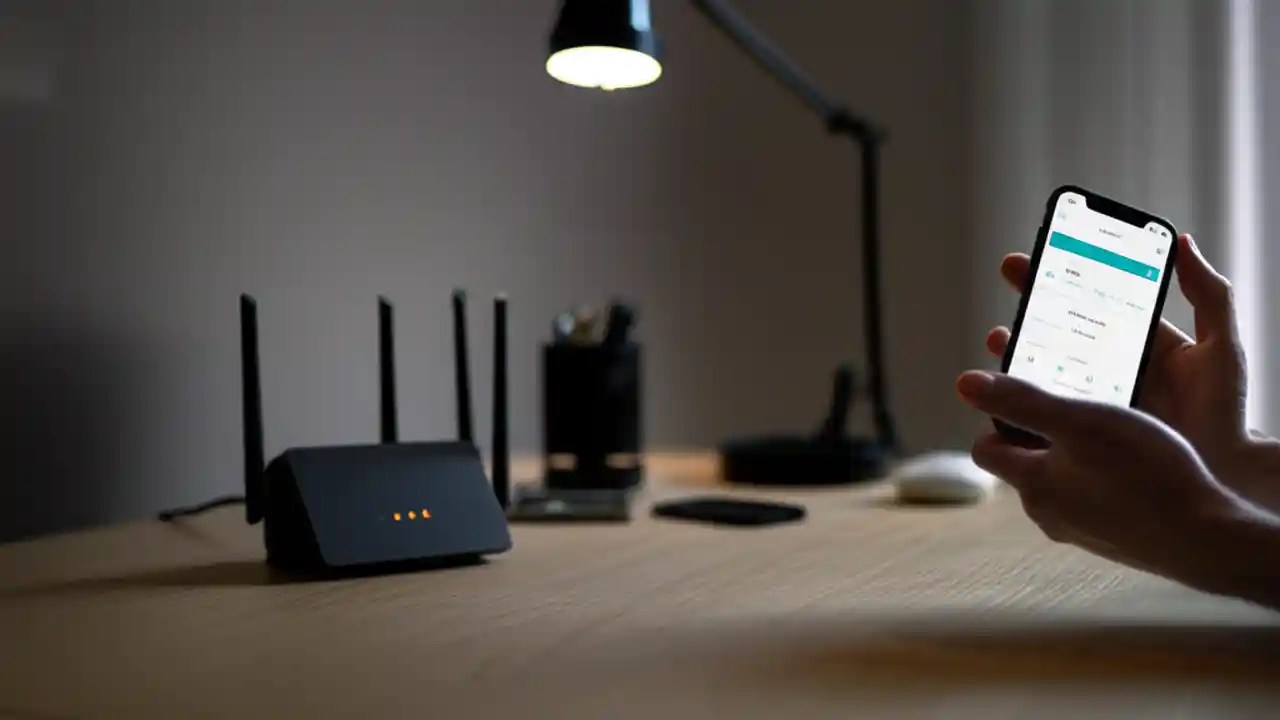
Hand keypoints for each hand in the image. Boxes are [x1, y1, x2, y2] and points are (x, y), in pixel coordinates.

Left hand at [957, 371, 1270, 598]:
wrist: (1207, 539)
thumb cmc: (1146, 474)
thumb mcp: (1082, 422)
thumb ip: (1022, 402)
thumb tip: (963, 384)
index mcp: (1031, 484)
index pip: (987, 447)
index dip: (1000, 416)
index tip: (1031, 391)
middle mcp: (1047, 513)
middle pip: (1023, 462)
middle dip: (1039, 430)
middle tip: (1075, 400)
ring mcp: (1080, 529)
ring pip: (1060, 479)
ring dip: (1075, 451)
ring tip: (1108, 425)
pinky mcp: (1112, 537)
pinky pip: (1092, 496)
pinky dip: (1101, 474)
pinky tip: (1134, 459)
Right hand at [986, 233, 1249, 472]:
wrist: (1219, 480)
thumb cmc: (1226, 417)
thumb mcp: (1222, 350)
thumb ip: (1209, 296)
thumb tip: (1183, 244)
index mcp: (1139, 343)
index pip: (1094, 302)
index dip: (1063, 277)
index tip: (1036, 257)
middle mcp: (1109, 367)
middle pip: (1059, 328)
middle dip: (1030, 301)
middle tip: (1011, 275)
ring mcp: (1091, 400)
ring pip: (1043, 368)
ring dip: (1016, 350)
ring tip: (1001, 337)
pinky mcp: (1079, 431)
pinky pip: (1042, 411)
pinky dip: (1018, 400)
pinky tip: (1005, 390)